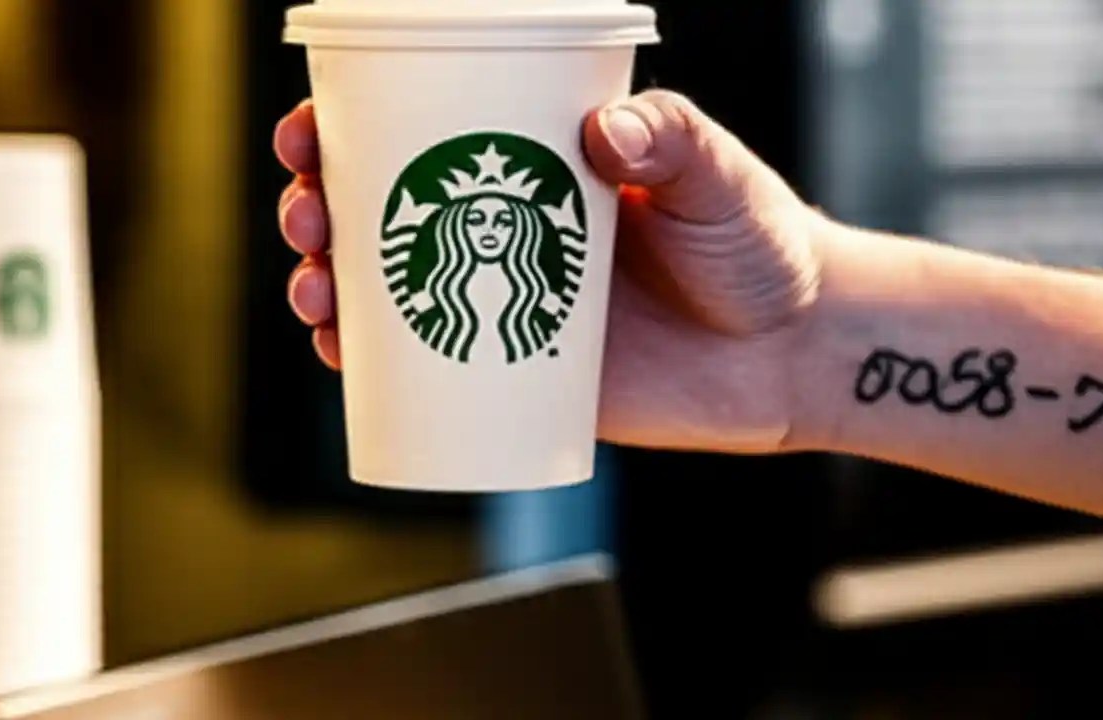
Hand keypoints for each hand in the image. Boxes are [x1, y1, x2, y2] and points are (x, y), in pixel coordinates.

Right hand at [274, 90, 824, 453]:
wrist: (795, 355)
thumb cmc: (762, 249)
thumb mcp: (720, 178)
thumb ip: (674, 139)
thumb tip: (602, 129)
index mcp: (541, 170)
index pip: (428, 136)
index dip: (352, 130)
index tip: (311, 130)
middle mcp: (512, 234)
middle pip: (385, 214)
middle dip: (318, 210)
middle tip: (307, 215)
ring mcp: (512, 307)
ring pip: (391, 293)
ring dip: (326, 288)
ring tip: (315, 293)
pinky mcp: (527, 377)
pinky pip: (432, 373)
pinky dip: (374, 367)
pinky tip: (341, 357)